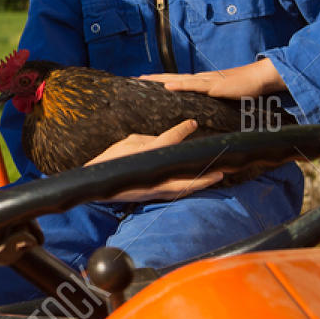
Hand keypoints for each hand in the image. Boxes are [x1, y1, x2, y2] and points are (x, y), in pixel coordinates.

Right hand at [84, 119, 223, 203]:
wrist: (97, 184)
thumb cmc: (111, 160)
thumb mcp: (128, 143)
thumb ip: (148, 140)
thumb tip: (164, 140)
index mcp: (146, 155)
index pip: (169, 140)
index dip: (182, 130)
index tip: (193, 123)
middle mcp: (154, 174)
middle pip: (185, 176)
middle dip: (204, 174)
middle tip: (222, 170)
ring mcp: (154, 188)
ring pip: (183, 188)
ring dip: (201, 183)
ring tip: (217, 177)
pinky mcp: (152, 195)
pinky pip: (175, 192)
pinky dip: (188, 188)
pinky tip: (197, 185)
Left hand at [140, 58, 285, 99]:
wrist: (259, 78)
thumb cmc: (244, 89)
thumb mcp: (224, 98)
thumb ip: (213, 104)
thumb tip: (204, 114)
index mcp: (201, 83)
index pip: (176, 81)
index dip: (160, 81)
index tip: (144, 82)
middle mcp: (200, 79)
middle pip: (172, 78)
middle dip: (153, 79)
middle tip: (135, 78)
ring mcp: (206, 81)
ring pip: (178, 80)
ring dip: (160, 80)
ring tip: (143, 79)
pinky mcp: (214, 86)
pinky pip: (194, 85)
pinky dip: (180, 86)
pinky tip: (168, 86)